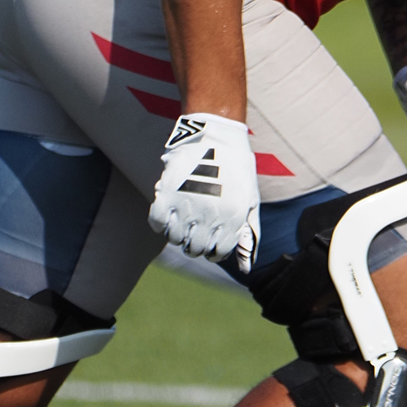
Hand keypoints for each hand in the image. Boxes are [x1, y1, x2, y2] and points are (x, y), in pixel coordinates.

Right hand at [147, 113, 259, 269]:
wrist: (215, 136)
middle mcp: (209, 216)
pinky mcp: (166, 193)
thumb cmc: (236, 170)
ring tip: (184, 218)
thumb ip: (248, 236)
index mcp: (232, 219)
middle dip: (197, 243)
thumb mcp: (249, 202)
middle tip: (197, 227)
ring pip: (175, 240)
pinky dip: (161, 222)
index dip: (214, 250)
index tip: (211, 239)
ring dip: (179, 234)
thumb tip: (246, 270)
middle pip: (194, 250)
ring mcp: (186, 205)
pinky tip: (170, 211)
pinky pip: (157, 224)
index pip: (217, 254)